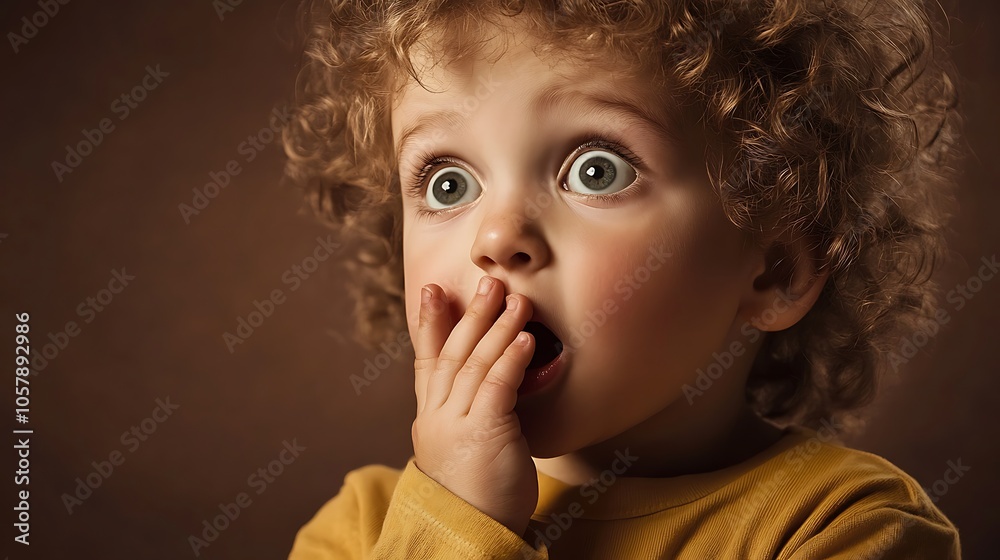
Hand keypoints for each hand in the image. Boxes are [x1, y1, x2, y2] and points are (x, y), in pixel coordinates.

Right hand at [410, 275, 537, 536]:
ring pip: (473, 363)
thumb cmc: (479, 493)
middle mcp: (437, 416)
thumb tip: (491, 383)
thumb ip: (470, 413)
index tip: (434, 291)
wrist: (473, 533)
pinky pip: (495, 386)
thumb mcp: (466, 446)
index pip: (427, 361)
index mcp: (431, 418)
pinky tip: (525, 339)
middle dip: (470, 314)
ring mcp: (456, 423)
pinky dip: (510, 359)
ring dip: (497, 328)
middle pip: (451, 353)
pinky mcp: (483, 432)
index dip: (430, 324)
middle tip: (488, 283)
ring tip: (516, 300)